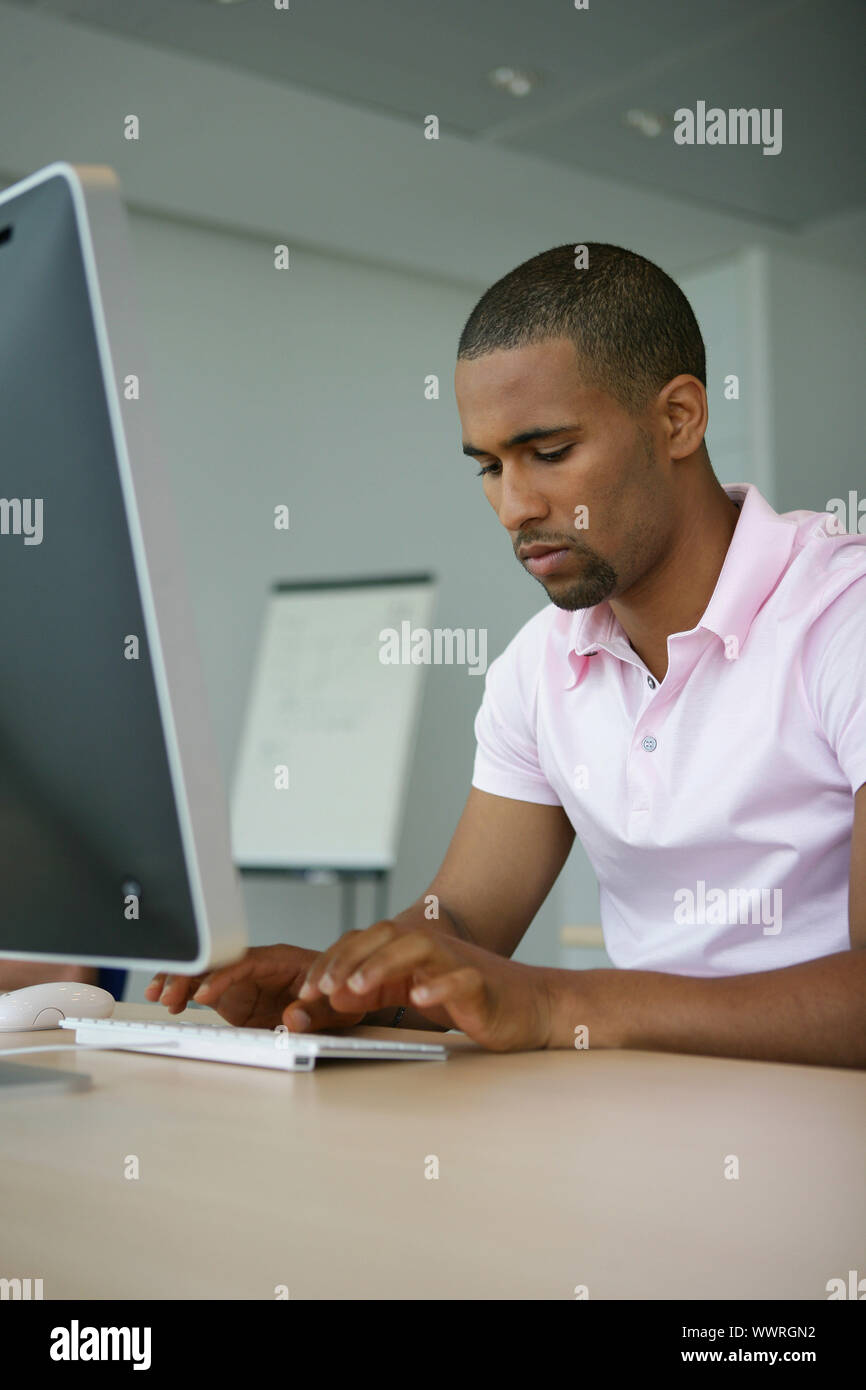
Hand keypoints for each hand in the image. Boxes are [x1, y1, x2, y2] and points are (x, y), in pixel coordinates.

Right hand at [145, 944, 369, 1032]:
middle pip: (216, 962)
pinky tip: (167, 1001)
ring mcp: (241, 980)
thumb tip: (293, 1020)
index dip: (223, 975)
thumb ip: (316, 1014)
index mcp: (279, 959)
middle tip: (169, 994)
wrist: (341, 998)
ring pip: (204, 972)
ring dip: (180, 980)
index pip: (244, 961)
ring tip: (159, 995)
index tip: (206, 993)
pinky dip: (184, 991)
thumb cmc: (340, 994)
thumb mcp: (338, 1006)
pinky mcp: (232, 994)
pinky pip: (202, 987)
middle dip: (190, 974)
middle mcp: (255, 966)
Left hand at [298, 920, 552, 1051]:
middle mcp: (431, 950)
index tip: (305, 990)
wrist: (533, 1006)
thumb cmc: (473, 1000)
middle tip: (320, 988)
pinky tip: (420, 999)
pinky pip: (460, 980)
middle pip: (384, 937)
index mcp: (410, 952)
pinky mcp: (482, 985)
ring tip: (357, 988)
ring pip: (417, 950)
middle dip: (348, 960)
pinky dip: (438, 986)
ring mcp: (457, 963)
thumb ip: (375, 994)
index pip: (363, 944)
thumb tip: (330, 998)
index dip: (332, 962)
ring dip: (384, 965)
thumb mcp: (414, 995)